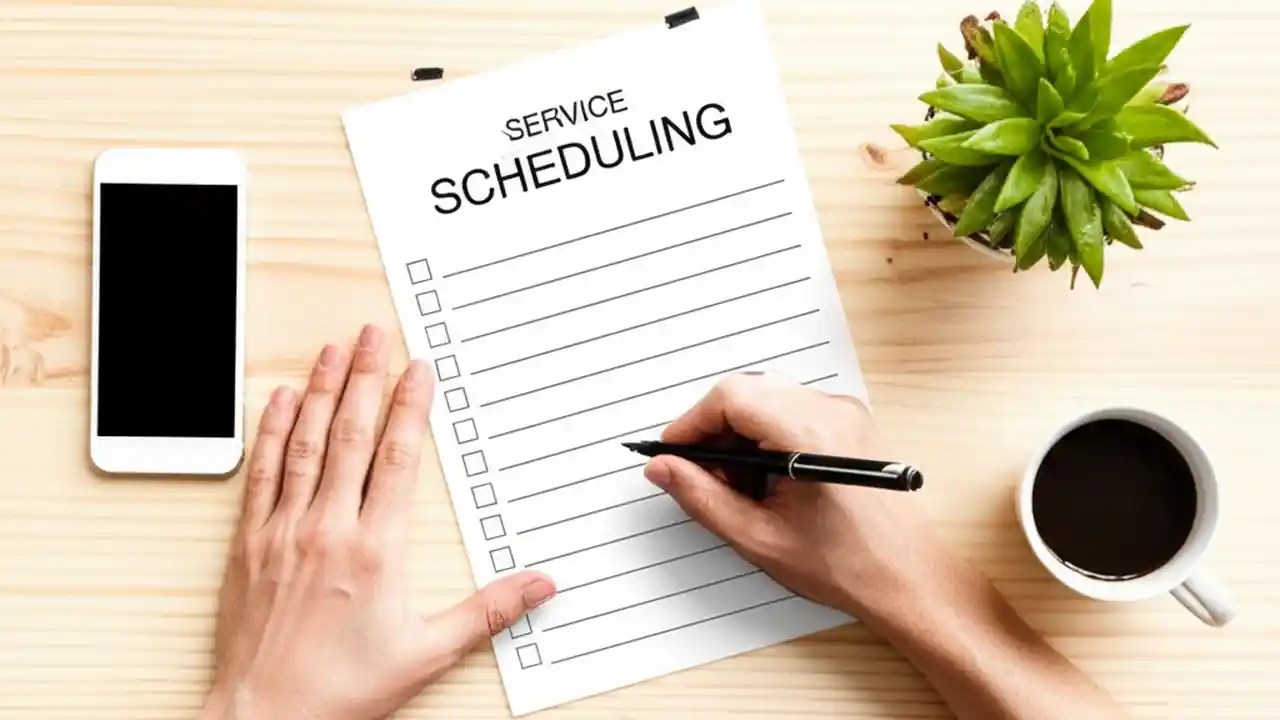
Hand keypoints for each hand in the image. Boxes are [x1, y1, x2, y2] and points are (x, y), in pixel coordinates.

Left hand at [201, 325, 555, 719]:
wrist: (266, 717)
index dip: (409, 407)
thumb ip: (488, 611)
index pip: (397, 458)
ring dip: (317, 391)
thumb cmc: (342, 688)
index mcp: (376, 548)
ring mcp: (283, 531)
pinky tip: (276, 402)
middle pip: (349, 435)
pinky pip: (261, 474)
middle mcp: (327, 528)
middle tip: (372, 334)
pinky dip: (270, 432)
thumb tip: (541, 586)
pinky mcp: (249, 543)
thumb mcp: (427, 652)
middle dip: (364, 377)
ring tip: (330, 350)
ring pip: (303, 443)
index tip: (418, 370)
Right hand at [642, 373, 950, 620]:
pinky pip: (792, 410)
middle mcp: (833, 412)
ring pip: (767, 400)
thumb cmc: (851, 566)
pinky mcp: (851, 423)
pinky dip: (766, 439)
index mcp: (813, 435)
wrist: (908, 578)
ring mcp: (846, 414)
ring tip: (741, 488)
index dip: (692, 423)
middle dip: (715, 432)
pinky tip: (767, 482)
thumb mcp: (759, 538)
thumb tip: (665, 469)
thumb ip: (703, 498)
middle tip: (704, 477)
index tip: (673, 452)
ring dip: (740, 437)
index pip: (732, 397)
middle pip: (748, 393)